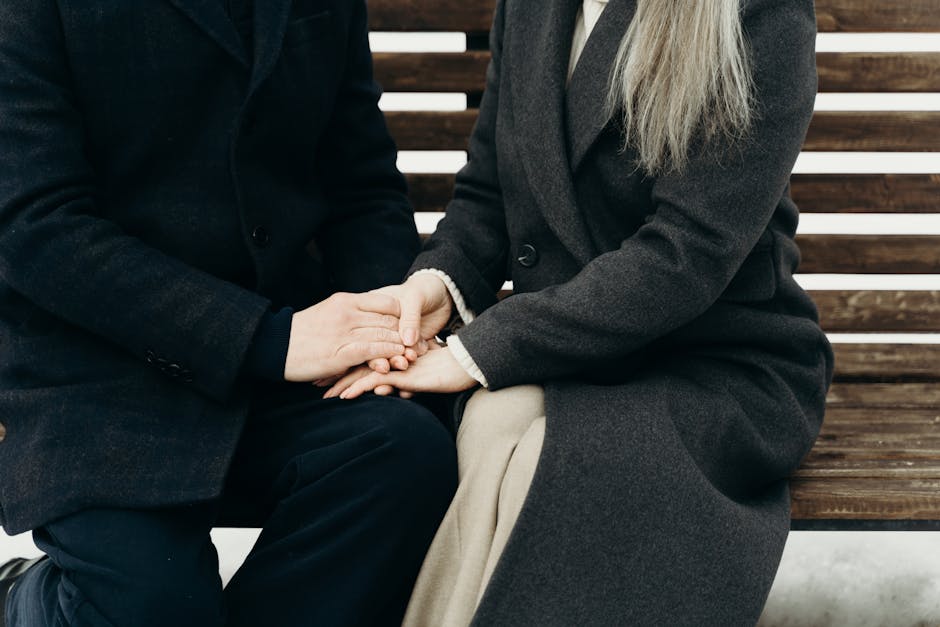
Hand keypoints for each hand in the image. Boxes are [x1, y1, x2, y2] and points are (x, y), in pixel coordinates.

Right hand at [284, 292, 405, 381]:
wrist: (274, 345)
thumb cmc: (302, 333)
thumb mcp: (328, 313)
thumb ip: (351, 314)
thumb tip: (373, 320)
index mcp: (346, 300)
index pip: (387, 302)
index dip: (403, 317)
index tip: (412, 329)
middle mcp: (347, 312)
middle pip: (389, 320)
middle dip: (408, 334)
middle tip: (423, 346)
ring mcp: (344, 332)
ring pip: (384, 336)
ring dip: (401, 349)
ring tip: (413, 357)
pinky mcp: (340, 352)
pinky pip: (372, 351)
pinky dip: (386, 357)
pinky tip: (394, 364)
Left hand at [327, 347, 476, 399]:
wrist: (467, 364)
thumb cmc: (448, 370)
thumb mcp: (420, 378)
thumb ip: (403, 382)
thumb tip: (386, 391)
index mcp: (394, 351)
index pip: (364, 355)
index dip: (345, 362)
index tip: (327, 371)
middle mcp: (392, 353)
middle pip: (357, 361)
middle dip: (335, 372)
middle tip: (315, 381)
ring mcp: (396, 361)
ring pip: (361, 370)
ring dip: (340, 381)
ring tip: (322, 391)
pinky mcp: (402, 372)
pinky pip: (375, 380)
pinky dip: (357, 388)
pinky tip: (343, 396)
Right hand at [366, 273, 453, 373]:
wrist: (443, 295)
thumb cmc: (424, 289)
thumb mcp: (416, 297)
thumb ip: (410, 318)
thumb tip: (407, 341)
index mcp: (373, 309)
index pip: (367, 328)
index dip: (372, 342)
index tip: (382, 353)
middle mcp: (379, 325)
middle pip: (375, 344)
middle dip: (384, 356)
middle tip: (398, 362)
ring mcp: (393, 336)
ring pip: (388, 353)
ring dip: (396, 360)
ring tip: (405, 363)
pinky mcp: (407, 345)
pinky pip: (404, 355)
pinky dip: (408, 359)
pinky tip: (413, 361)